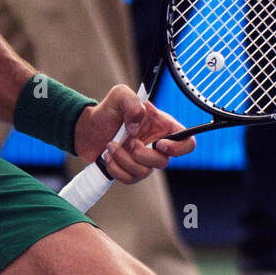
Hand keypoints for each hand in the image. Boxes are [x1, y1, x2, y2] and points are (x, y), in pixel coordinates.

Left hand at [74, 85, 195, 183]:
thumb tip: (137, 127)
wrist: (87, 128)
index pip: (187, 143)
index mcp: (163, 127)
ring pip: (144, 172)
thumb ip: (133, 102)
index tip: (159, 144)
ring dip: (123, 159)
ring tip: (111, 145)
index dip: (179, 148)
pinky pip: (129, 179)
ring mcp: (143, 161)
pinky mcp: (130, 172)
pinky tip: (107, 156)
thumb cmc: (107, 111)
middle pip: (164, 162)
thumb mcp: (119, 95)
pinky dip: (115, 168)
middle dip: (142, 154)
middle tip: (129, 141)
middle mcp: (156, 146)